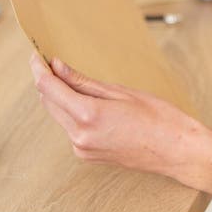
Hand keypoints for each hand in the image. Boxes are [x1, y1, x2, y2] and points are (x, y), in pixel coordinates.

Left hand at [30, 54, 211, 187]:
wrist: (175, 150)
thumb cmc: (158, 118)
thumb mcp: (120, 91)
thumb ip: (84, 82)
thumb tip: (59, 68)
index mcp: (88, 116)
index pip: (50, 89)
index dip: (39, 70)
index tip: (36, 56)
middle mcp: (80, 136)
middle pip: (49, 103)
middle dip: (47, 82)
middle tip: (48, 62)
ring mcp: (82, 149)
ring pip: (59, 116)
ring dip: (59, 97)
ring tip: (69, 78)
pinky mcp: (87, 154)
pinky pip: (70, 128)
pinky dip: (71, 111)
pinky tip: (84, 100)